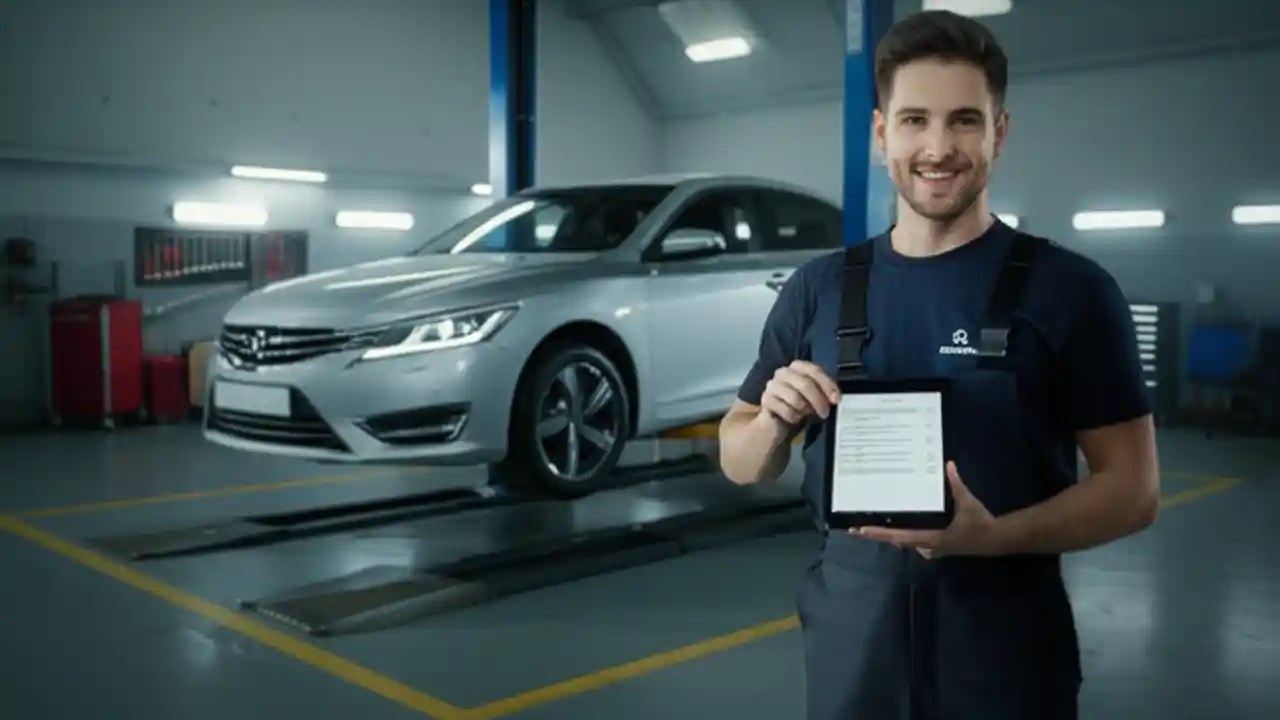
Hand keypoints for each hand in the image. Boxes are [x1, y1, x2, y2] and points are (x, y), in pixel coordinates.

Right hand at [761, 360, 840, 425]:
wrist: (776, 422)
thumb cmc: (798, 406)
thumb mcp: (814, 397)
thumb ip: (824, 392)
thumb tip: (835, 398)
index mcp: (797, 367)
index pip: (814, 370)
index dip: (827, 385)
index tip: (836, 400)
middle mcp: (783, 372)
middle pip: (805, 384)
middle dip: (818, 400)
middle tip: (824, 413)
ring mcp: (772, 385)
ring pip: (795, 398)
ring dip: (803, 410)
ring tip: (803, 413)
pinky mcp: (766, 400)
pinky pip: (786, 410)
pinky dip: (793, 417)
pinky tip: (793, 418)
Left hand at [852, 461, 1003, 558]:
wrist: (997, 540)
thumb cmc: (980, 522)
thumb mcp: (967, 501)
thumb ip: (956, 484)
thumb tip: (948, 464)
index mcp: (932, 538)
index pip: (899, 536)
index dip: (880, 533)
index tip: (862, 530)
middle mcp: (929, 546)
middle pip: (897, 542)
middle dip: (878, 536)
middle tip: (856, 530)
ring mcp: (934, 549)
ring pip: (906, 545)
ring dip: (890, 538)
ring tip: (874, 529)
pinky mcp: (940, 547)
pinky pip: (917, 544)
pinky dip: (906, 539)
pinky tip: (902, 533)